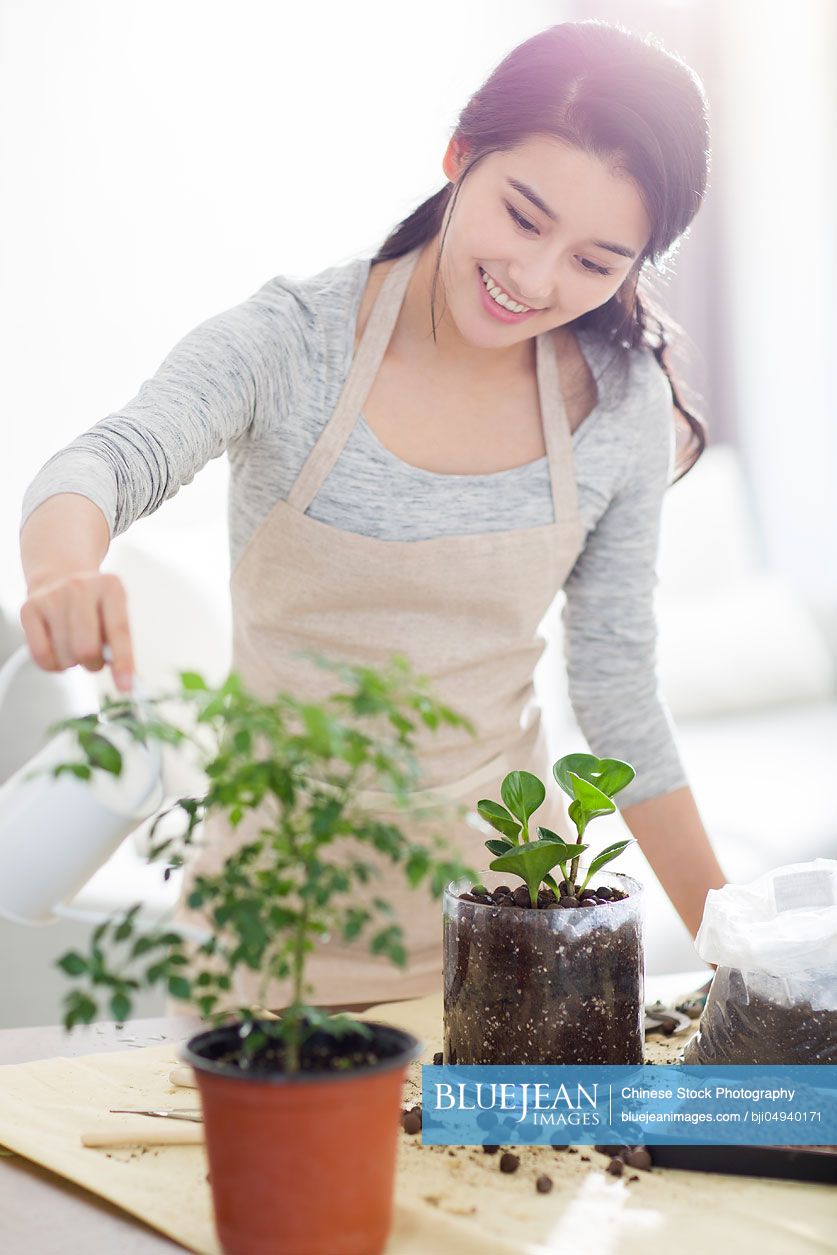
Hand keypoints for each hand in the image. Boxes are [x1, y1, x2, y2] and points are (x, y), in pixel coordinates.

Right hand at [20, 570, 134, 691]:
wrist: (61, 575)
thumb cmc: (94, 604)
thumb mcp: (115, 612)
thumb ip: (119, 642)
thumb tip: (125, 678)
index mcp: (110, 587)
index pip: (119, 631)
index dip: (123, 662)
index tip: (126, 686)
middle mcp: (80, 587)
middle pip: (86, 649)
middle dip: (93, 664)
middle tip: (94, 659)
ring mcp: (52, 597)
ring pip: (65, 656)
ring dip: (74, 662)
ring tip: (75, 644)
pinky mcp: (29, 609)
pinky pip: (42, 656)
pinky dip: (54, 665)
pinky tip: (59, 651)